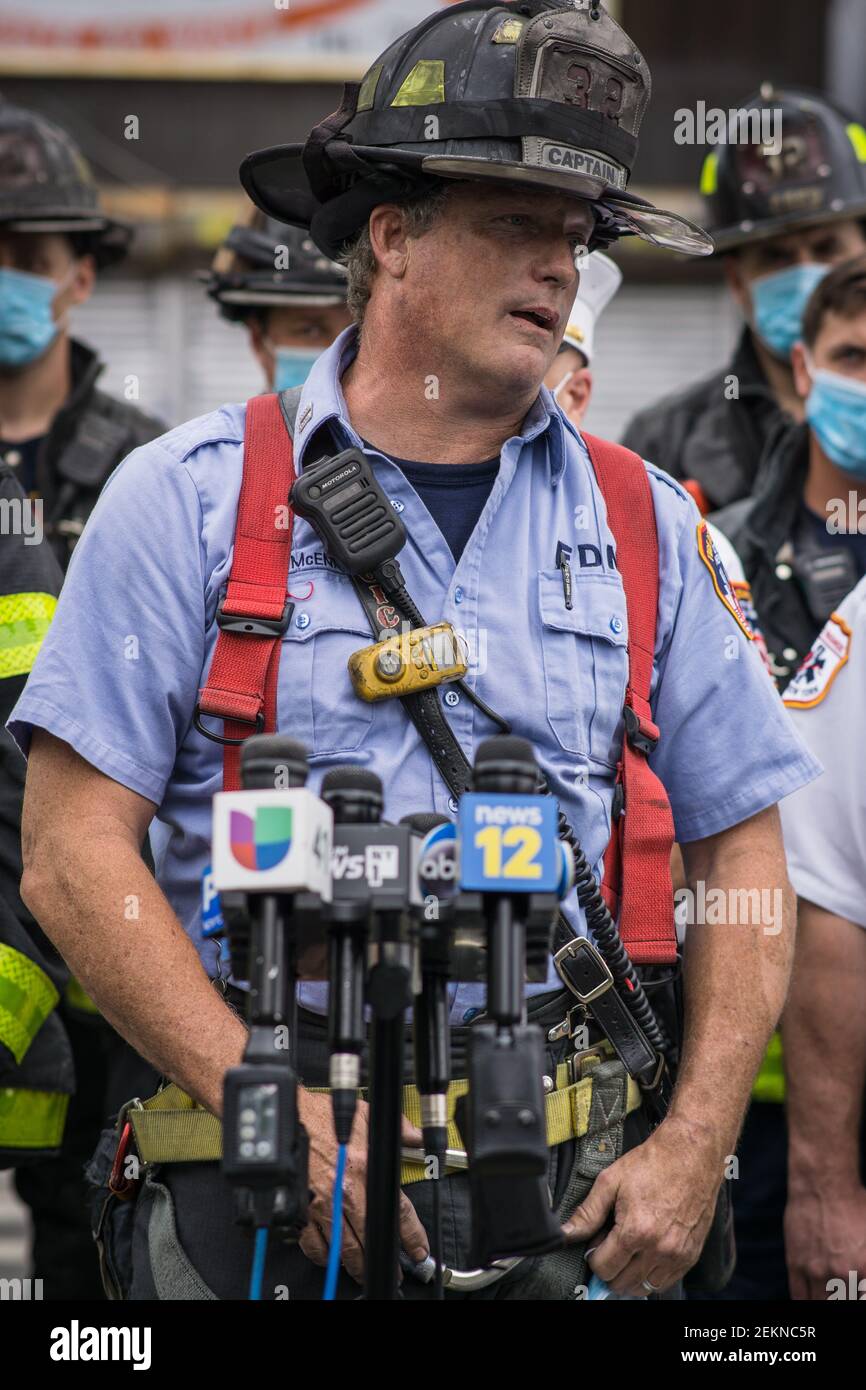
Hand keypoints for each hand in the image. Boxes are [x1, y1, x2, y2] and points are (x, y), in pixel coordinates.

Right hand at [296, 1088, 428, 1284]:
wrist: (285, 1118)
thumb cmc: (320, 1115)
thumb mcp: (364, 1115)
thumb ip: (398, 1128)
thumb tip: (417, 1136)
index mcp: (364, 1169)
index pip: (398, 1211)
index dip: (412, 1235)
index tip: (418, 1249)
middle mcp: (344, 1192)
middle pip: (370, 1238)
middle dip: (384, 1258)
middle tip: (393, 1268)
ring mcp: (322, 1204)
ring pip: (343, 1248)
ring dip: (356, 1264)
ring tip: (365, 1271)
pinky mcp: (301, 1211)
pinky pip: (313, 1245)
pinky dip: (323, 1256)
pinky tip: (331, 1258)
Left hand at [563, 1115, 721, 1294]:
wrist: (691, 1154)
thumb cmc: (652, 1164)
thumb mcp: (611, 1181)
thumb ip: (587, 1213)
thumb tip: (565, 1234)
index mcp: (636, 1231)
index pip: (603, 1268)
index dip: (594, 1256)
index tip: (597, 1241)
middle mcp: (659, 1249)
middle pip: (622, 1284)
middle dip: (610, 1267)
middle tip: (611, 1243)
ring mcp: (678, 1256)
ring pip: (643, 1288)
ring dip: (630, 1275)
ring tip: (629, 1248)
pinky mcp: (691, 1256)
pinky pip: (665, 1283)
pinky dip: (651, 1275)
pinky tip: (646, 1253)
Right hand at [785, 1184, 865, 1300]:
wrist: (823, 1184)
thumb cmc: (855, 1204)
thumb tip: (864, 1277)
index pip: (863, 1299)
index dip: (859, 1297)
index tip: (856, 1293)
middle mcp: (843, 1276)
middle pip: (843, 1303)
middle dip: (843, 1300)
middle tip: (842, 1293)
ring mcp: (816, 1271)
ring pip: (820, 1303)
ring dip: (825, 1302)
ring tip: (827, 1297)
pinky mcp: (796, 1263)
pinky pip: (798, 1295)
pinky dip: (804, 1302)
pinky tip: (810, 1300)